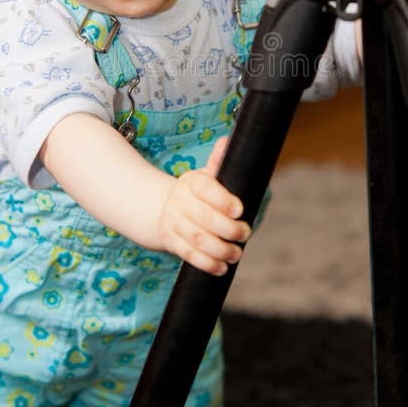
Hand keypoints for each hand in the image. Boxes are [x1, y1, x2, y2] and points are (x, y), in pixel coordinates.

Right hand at [158, 137, 250, 275]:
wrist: (163, 209)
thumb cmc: (197, 193)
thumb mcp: (206, 175)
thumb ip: (219, 161)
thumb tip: (229, 139)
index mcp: (191, 182)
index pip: (205, 188)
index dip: (222, 200)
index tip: (240, 209)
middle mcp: (180, 202)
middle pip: (203, 218)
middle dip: (228, 229)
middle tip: (245, 234)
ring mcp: (174, 223)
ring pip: (197, 239)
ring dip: (220, 249)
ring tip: (236, 253)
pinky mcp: (171, 242)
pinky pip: (188, 255)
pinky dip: (206, 263)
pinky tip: (221, 267)